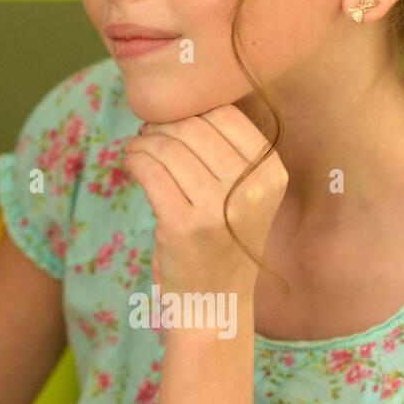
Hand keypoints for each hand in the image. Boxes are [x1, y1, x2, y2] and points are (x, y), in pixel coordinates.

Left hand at [120, 106, 286, 296]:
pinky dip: (133, 159)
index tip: (172, 120)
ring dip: (143, 142)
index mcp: (272, 174)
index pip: (225, 115)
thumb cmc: (223, 240)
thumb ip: (226, 151)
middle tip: (147, 133)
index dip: (190, 110)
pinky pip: (148, 170)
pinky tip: (131, 163)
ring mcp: (217, 208)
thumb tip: (181, 101)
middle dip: (162, 125)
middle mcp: (251, 189)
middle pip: (193, 127)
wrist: (214, 303)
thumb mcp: (245, 194)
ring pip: (167, 147)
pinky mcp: (182, 226)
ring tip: (137, 149)